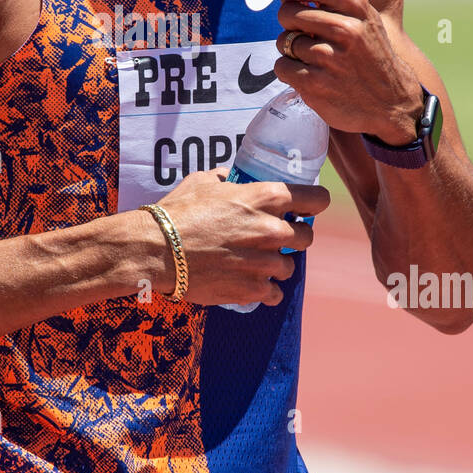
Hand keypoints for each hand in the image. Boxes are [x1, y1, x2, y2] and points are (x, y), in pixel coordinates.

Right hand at [140, 167, 329, 306]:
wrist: (156, 250)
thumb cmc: (177, 212)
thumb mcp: (202, 183)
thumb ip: (224, 179)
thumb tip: (229, 179)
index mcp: (266, 198)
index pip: (316, 199)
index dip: (314, 203)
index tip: (307, 208)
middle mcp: (273, 230)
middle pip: (308, 237)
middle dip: (294, 237)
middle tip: (274, 238)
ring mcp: (266, 262)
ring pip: (290, 267)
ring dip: (276, 265)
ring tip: (253, 263)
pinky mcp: (254, 289)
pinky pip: (274, 292)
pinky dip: (264, 289)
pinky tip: (248, 283)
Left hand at [267, 0, 423, 144]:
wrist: (393, 100)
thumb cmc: (365, 47)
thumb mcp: (350, 9)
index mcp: (353, 1)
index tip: (307, 9)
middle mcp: (345, 28)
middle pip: (285, 13)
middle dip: (292, 25)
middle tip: (315, 38)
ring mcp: (331, 59)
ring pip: (283, 42)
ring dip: (293, 52)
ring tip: (319, 59)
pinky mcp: (317, 85)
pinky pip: (282, 67)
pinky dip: (291, 72)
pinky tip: (314, 75)